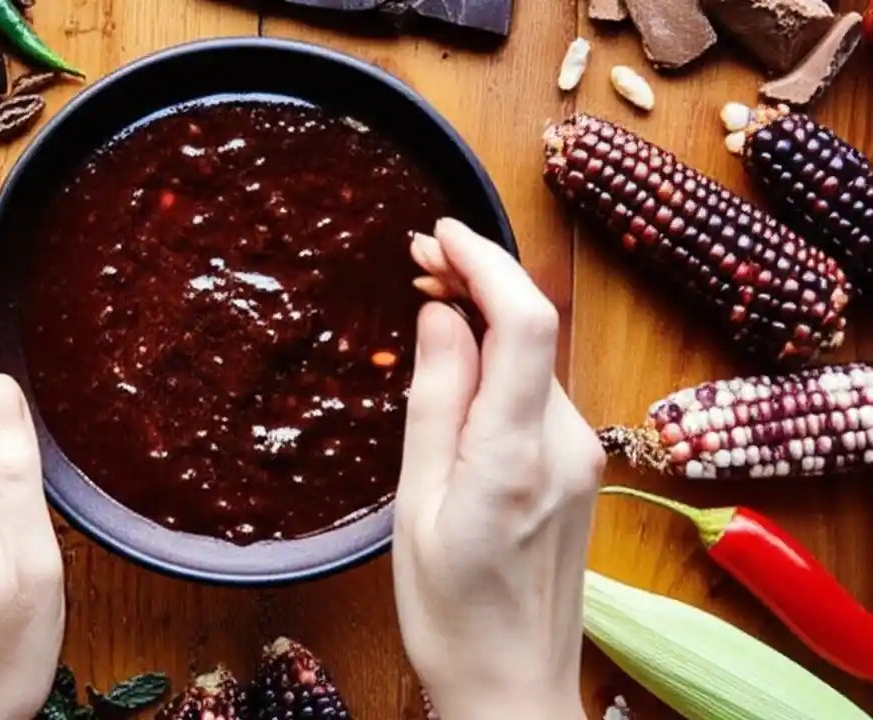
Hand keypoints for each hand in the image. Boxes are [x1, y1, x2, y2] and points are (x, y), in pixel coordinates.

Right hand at [394, 219, 601, 718]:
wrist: (514, 686)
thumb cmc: (450, 612)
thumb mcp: (417, 506)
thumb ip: (435, 402)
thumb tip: (441, 315)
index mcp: (515, 454)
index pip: (522, 321)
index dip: (485, 261)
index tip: (437, 232)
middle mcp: (566, 444)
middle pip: (530, 331)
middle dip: (477, 280)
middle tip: (414, 259)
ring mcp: (581, 457)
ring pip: (532, 359)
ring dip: (487, 318)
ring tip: (426, 299)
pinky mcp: (579, 469)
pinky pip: (535, 392)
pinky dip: (500, 359)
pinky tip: (460, 362)